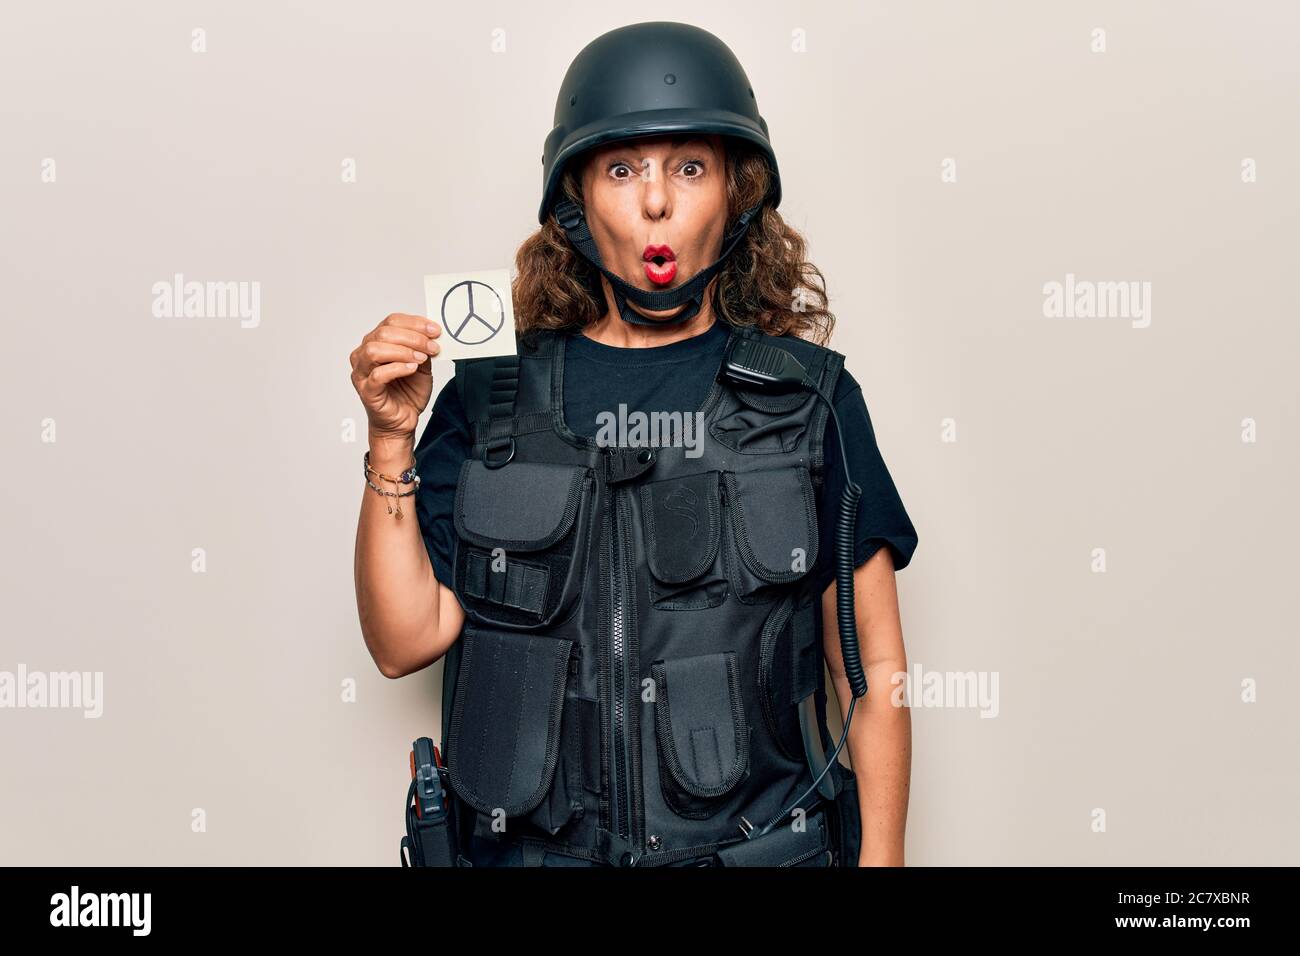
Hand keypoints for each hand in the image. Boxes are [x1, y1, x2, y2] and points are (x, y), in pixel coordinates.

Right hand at [350, 313, 441, 442]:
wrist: (402, 422)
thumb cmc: (407, 393)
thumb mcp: (422, 366)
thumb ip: (423, 349)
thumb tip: (432, 335)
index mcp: (376, 342)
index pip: (391, 321)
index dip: (415, 323)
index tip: (436, 330)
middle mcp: (364, 354)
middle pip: (384, 333)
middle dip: (413, 337)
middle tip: (432, 347)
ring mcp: (362, 373)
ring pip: (374, 350)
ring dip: (403, 351)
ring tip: (421, 359)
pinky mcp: (366, 390)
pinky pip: (378, 375)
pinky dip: (397, 368)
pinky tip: (412, 369)